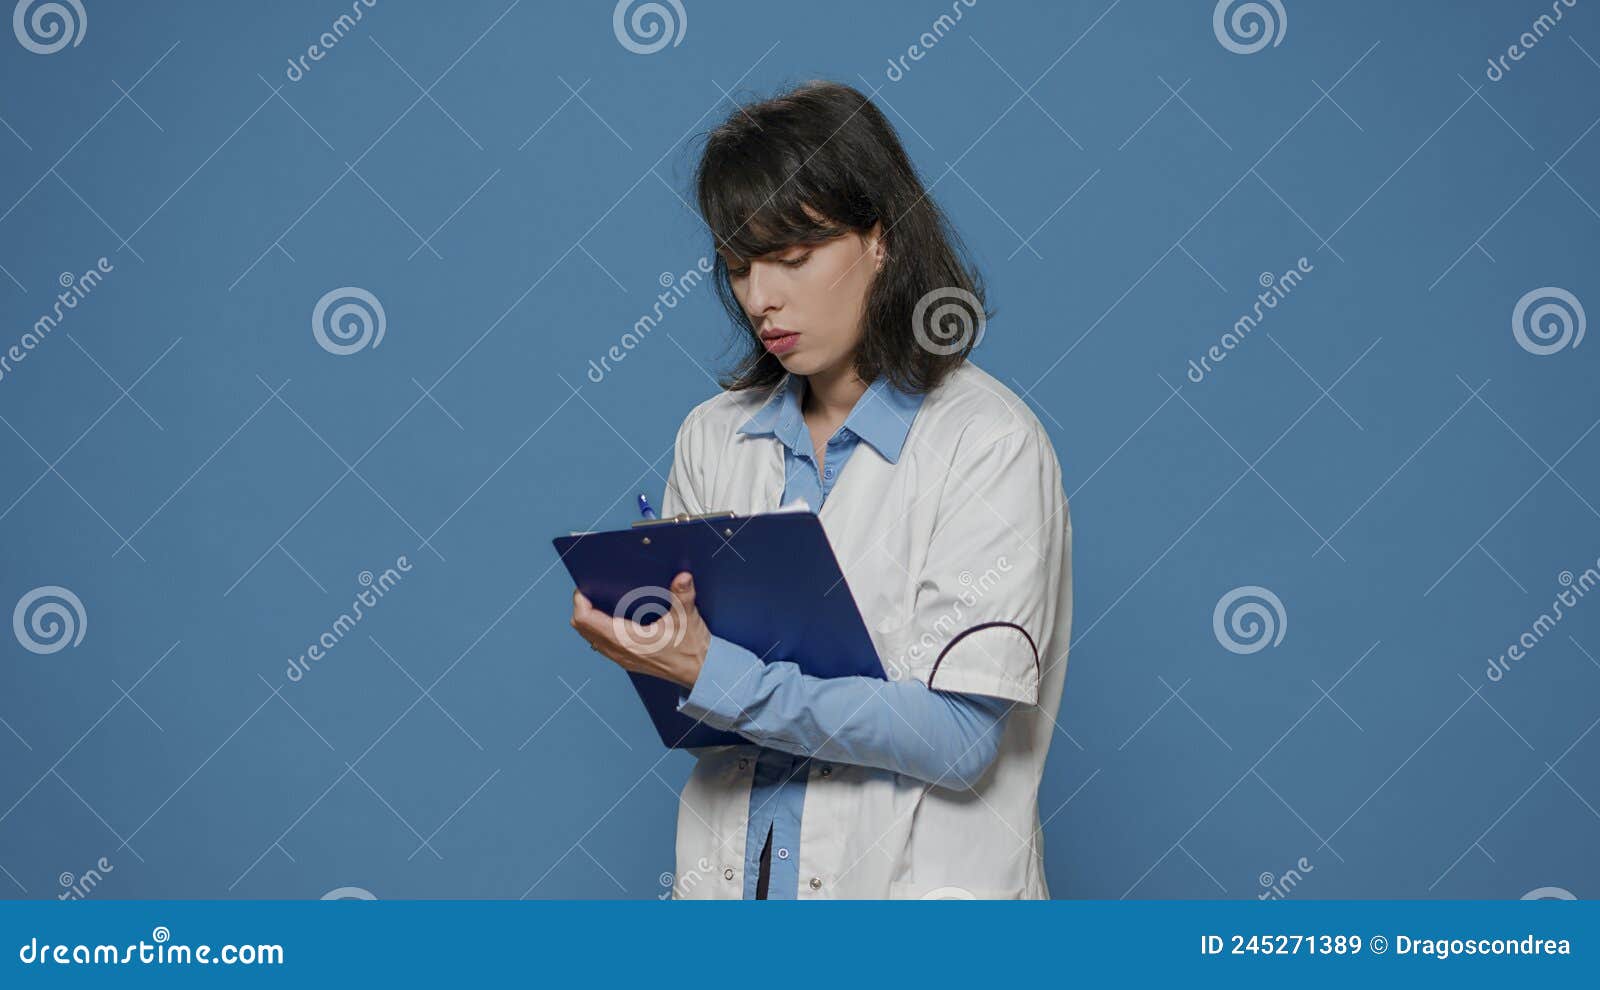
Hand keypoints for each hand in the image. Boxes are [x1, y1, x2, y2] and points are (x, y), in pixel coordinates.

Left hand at [570, 572, 710, 688]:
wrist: (699, 672)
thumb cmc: (691, 649)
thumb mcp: (687, 618)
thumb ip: (683, 594)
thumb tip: (682, 577)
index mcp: (628, 640)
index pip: (587, 621)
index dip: (580, 602)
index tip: (584, 588)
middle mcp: (620, 651)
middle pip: (582, 628)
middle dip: (582, 608)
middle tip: (591, 591)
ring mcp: (622, 658)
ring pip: (590, 638)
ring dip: (588, 620)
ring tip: (598, 602)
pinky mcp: (627, 660)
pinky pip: (601, 645)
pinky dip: (598, 630)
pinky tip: (611, 619)